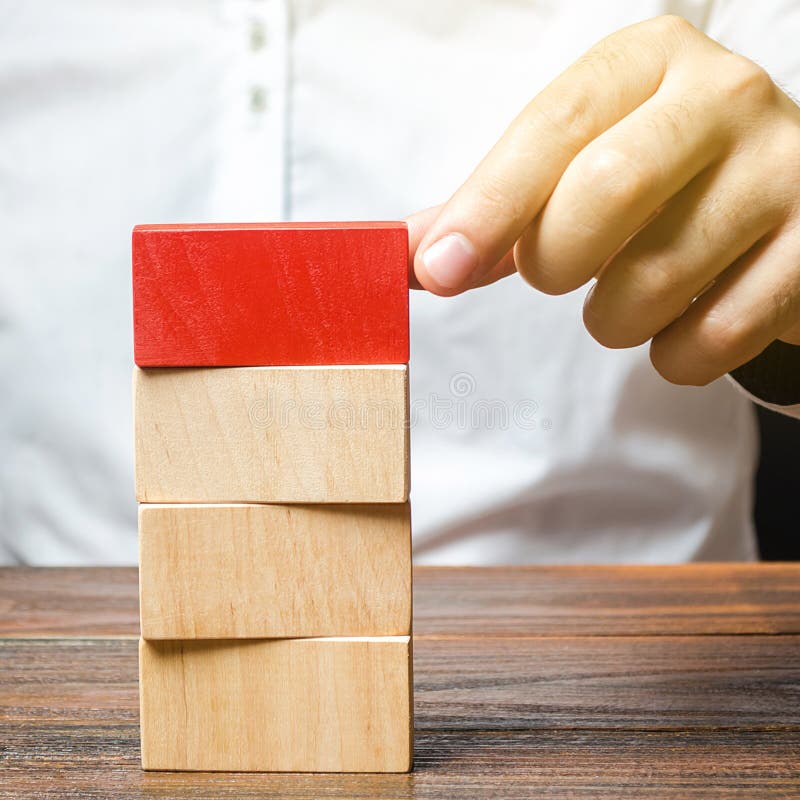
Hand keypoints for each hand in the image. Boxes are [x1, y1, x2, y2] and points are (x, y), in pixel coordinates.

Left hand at [408, 15, 799, 384]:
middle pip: (605, 193)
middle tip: (556, 272)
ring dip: (611, 318)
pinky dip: (673, 354)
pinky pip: (713, 336)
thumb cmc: (649, 184)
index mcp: (646, 62)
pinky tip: (682, 318)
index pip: (552, 128)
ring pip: (654, 279)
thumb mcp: (569, 170)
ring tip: (627, 292)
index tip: (438, 270)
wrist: (776, 198)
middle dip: (554, 261)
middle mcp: (724, 97)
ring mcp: (785, 170)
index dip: (488, 205)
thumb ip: (488, 212)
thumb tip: (402, 261)